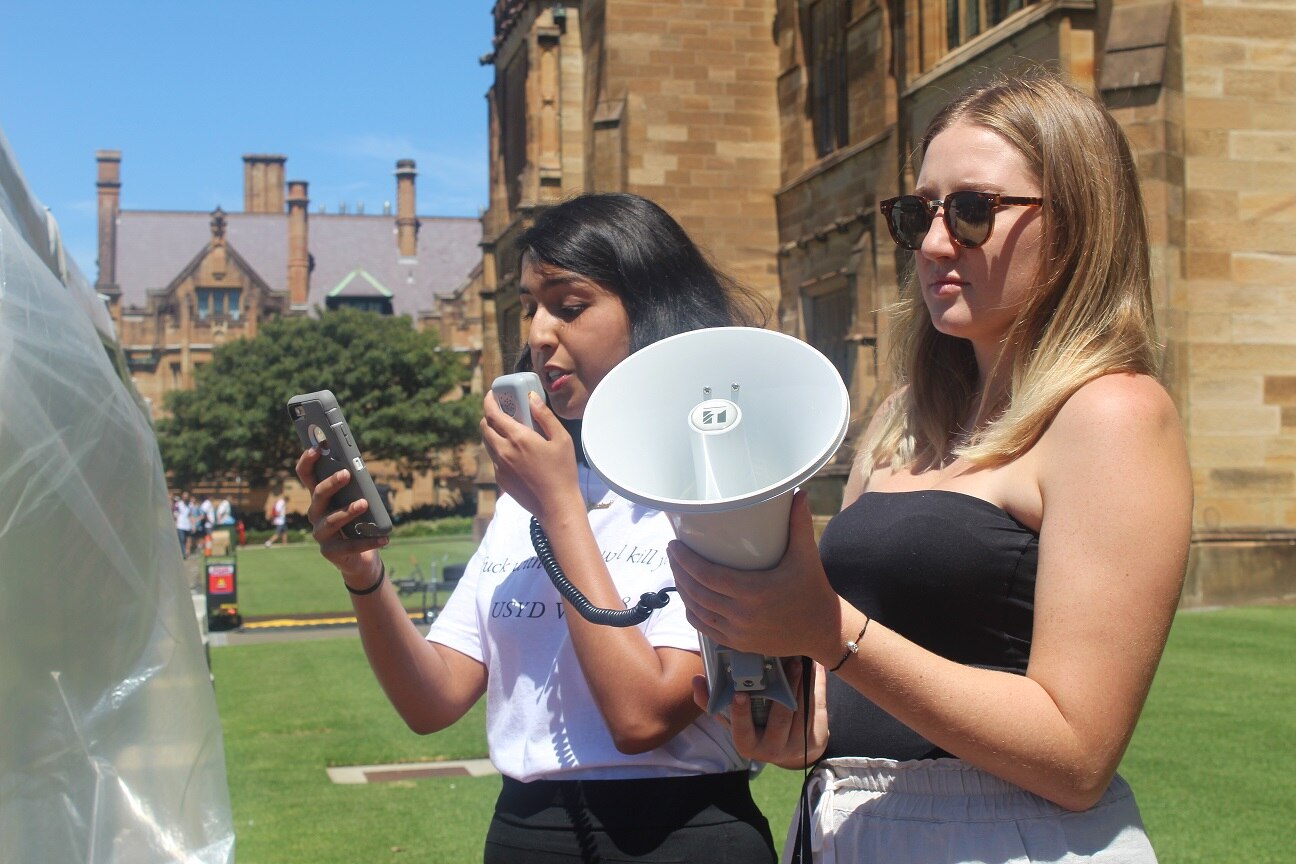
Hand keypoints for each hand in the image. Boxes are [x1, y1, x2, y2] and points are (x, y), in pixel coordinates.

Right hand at [295, 447, 386, 588]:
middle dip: (331, 483)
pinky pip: (350, 546)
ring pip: (332, 520)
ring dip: (348, 510)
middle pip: (318, 495)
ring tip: (364, 503)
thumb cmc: (359, 523)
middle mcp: (315, 514)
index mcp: (320, 497)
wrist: (360, 557)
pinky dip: (369, 541)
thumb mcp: (357, 501)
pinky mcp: (330, 552)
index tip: (316, 448)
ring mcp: (320, 534)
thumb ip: (356, 487)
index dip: (307, 461)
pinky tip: (384, 538)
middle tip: (346, 474)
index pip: (306, 476)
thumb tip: (359, 471)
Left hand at [480, 391, 581, 522]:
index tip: (492, 395)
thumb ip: (545, 416)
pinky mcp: (501, 479)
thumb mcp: (561, 439)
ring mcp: (500, 466)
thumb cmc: (563, 472)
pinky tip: (516, 453)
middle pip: (484, 427)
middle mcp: (503, 451)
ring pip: (487, 443)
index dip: (489, 401)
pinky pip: (494, 458)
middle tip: (502, 411)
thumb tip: (531, 398)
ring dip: (493, 432)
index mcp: (517, 438)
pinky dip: (499, 450)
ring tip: (509, 431)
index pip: (492, 413)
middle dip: (489, 416)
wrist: (556, 506)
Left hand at [668, 491, 841, 661]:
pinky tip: (688, 599)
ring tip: (677, 571)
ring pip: (697, 611)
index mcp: (753, 592)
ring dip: (682, 591)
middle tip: (672, 553)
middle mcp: (741, 614)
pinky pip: (705, 628)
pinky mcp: (737, 643)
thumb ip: (799, 523)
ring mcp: (737, 632)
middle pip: (696, 592)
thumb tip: (798, 492)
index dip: (685, 560)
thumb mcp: (806, 555)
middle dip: (678, 571)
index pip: (706, 576)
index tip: (674, 545)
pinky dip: (692, 612)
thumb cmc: (813, 590)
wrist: (822, 631)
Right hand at [692, 657, 828, 768]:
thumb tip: (697, 679)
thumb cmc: (754, 728)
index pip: (741, 731)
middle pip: (779, 718)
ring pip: (800, 711)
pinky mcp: (815, 734)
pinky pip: (816, 707)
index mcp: (747, 744)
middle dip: (784, 690)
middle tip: (786, 664)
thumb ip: (712, 702)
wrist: (791, 750)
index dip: (740, 713)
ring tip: (799, 660)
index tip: (739, 693)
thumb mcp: (732, 720)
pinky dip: (815, 685)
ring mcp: (796, 743)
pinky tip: (813, 666)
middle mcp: (772, 748)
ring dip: (801, 684)